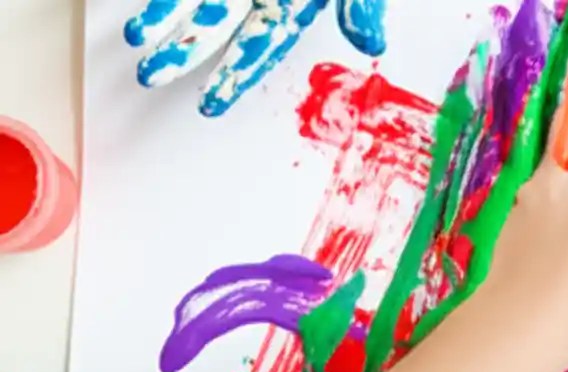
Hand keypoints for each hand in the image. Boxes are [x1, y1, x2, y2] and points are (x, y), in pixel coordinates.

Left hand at [125, 0, 386, 116]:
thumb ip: (362, 7)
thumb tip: (370, 45)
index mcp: (293, 4)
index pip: (260, 46)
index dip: (235, 75)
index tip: (211, 104)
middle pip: (215, 26)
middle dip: (182, 53)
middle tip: (151, 75)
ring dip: (160, 18)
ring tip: (135, 38)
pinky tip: (137, 9)